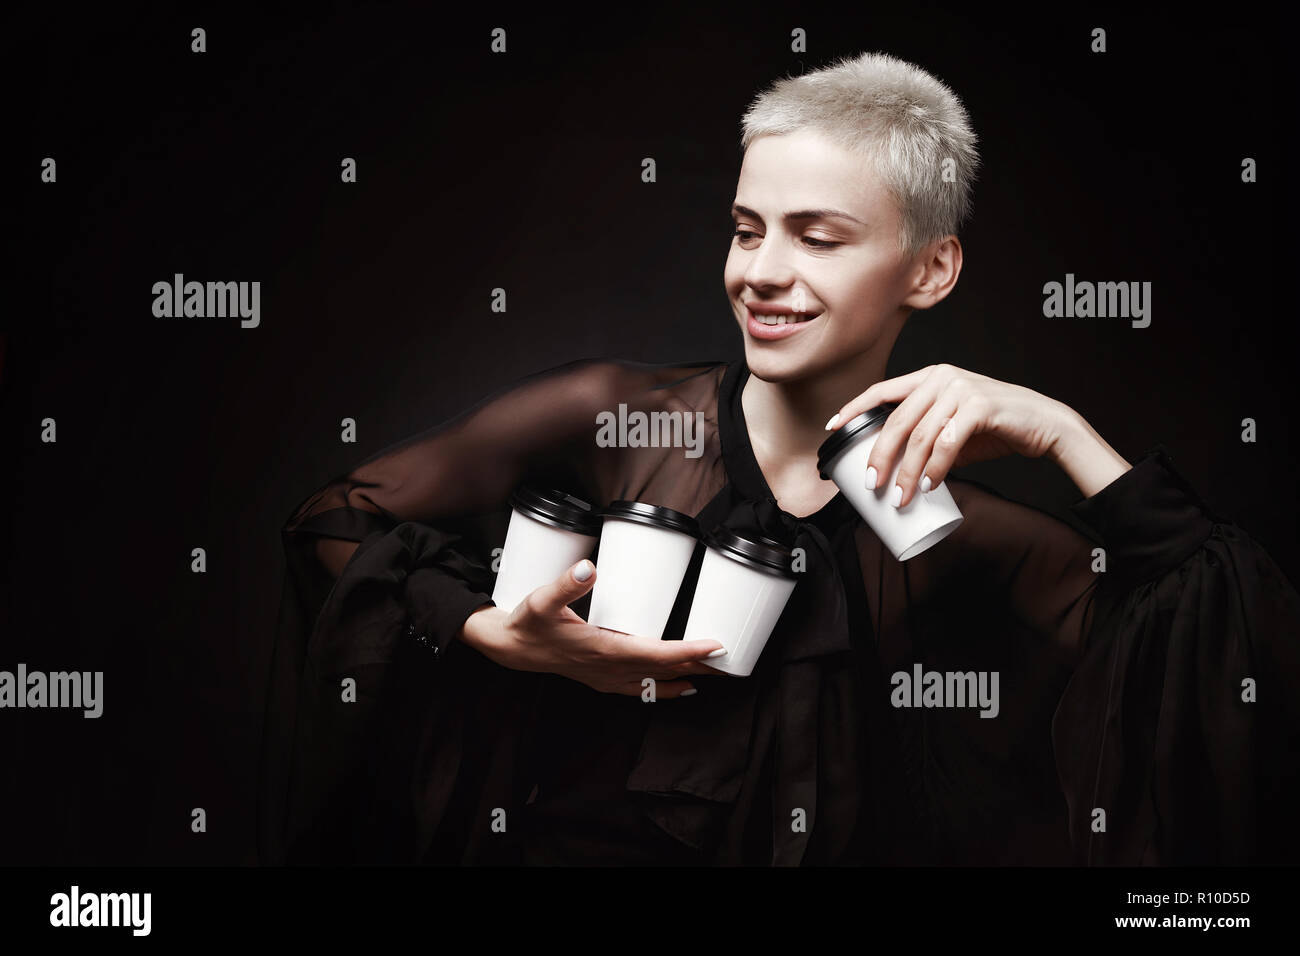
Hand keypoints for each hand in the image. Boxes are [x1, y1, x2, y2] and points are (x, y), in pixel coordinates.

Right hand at [458, 559, 725, 697]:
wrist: (509, 648)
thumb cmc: (528, 622)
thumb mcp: (542, 599)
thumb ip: (566, 584)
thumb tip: (589, 567)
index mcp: (605, 650)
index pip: (657, 654)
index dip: (689, 651)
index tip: (716, 644)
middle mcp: (610, 669)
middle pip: (664, 672)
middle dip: (699, 667)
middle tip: (733, 662)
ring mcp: (606, 678)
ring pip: (656, 684)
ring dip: (686, 679)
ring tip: (715, 675)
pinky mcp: (601, 678)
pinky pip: (641, 689)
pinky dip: (664, 689)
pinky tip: (678, 688)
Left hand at [827, 363, 1074, 507]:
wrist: (1044, 423)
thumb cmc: (996, 427)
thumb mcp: (952, 427)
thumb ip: (926, 438)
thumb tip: (895, 467)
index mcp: (930, 377)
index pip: (882, 390)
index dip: (854, 408)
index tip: (832, 427)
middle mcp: (942, 378)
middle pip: (896, 421)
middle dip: (880, 457)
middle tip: (872, 484)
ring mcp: (962, 389)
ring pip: (920, 436)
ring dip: (907, 472)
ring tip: (902, 498)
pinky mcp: (981, 406)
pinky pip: (948, 443)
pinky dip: (936, 468)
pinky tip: (929, 485)